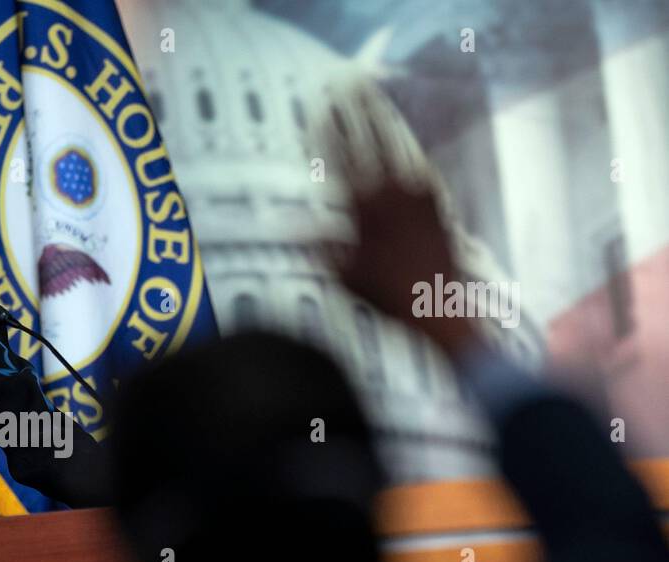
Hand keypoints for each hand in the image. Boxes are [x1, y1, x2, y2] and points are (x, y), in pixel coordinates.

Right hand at [324, 86, 477, 361]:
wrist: (439, 307)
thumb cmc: (390, 296)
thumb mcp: (344, 275)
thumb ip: (321, 245)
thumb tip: (291, 227)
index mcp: (367, 209)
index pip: (342, 161)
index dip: (329, 131)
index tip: (320, 108)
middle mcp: (396, 195)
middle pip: (373, 143)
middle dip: (360, 112)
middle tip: (353, 83)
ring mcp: (420, 197)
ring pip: (398, 151)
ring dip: (385, 126)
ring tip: (376, 101)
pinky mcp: (437, 205)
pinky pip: (418, 171)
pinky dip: (407, 156)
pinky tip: (402, 146)